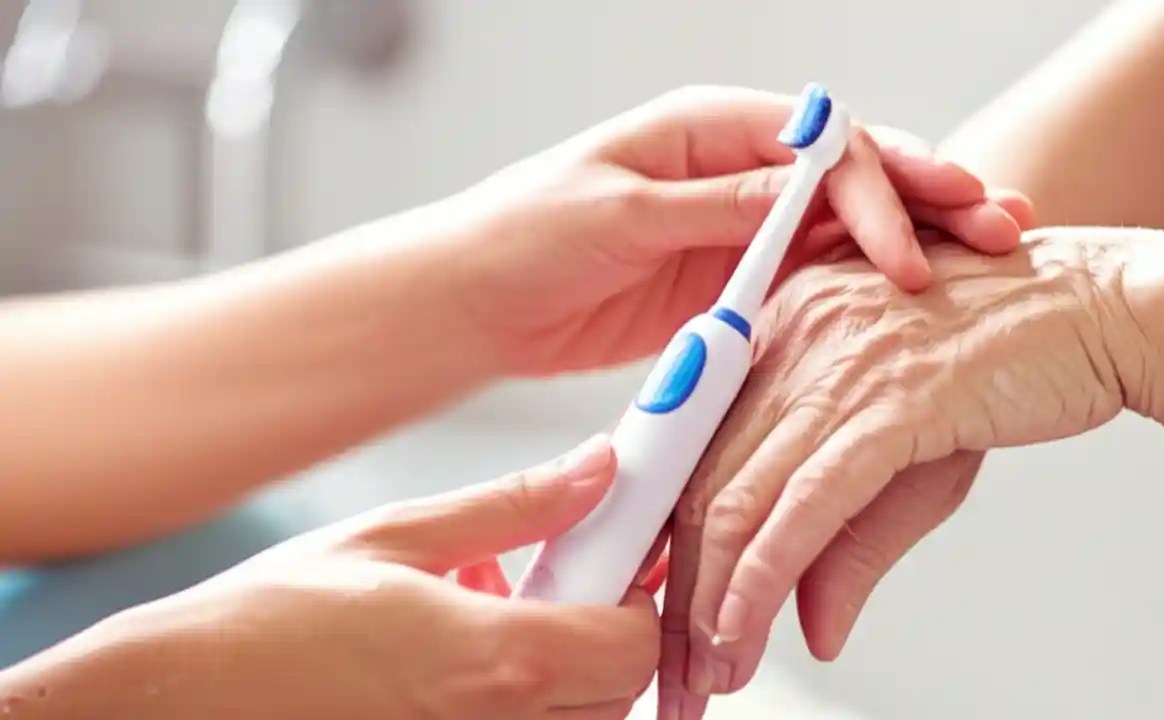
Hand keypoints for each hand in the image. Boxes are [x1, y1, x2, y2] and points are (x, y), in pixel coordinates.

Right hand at [2, 436, 658, 719]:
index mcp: (495, 661)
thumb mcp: (396, 536)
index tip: (614, 557)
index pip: (634, 639)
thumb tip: (596, 468)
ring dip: (561, 671)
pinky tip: (457, 669)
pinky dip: (519, 702)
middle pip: (619, 688)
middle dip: (600, 631)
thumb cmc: (265, 623)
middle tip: (543, 586)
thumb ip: (512, 505)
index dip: (637, 593)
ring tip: (487, 624)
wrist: (176, 702)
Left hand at [438, 85, 1032, 374]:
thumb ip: (712, 203)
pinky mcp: (731, 283)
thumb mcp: (618, 212)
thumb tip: (800, 186)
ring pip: (843, 229)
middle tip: (999, 227)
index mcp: (705, 130)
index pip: (818, 144)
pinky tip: (917, 308)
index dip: (877, 183)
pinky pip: (810, 280)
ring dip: (911, 245)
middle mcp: (734, 170)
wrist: (476, 298)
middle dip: (925, 199)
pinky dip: (864, 291)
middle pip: (850, 177)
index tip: (914, 242)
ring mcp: (738, 228)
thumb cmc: (523, 235)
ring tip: (988, 267)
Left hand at [659, 229, 1148, 717]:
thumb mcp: (907, 460)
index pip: (695, 452)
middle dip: (679, 593)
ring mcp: (838, 366)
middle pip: (700, 484)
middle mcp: (791, 340)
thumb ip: (848, 542)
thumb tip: (814, 632)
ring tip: (707, 675)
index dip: (666, 541)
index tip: (656, 612)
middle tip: (672, 673)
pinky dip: (763, 574)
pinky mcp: (894, 399)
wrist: (1101, 303)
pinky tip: (742, 627)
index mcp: (778, 332)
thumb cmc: (1005, 364)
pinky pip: (806, 500)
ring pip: (738, 498)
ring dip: (712, 603)